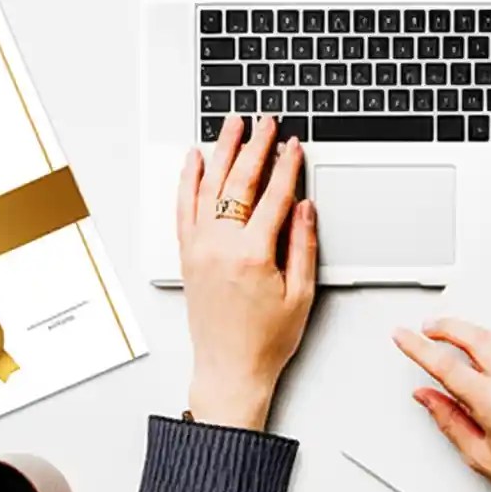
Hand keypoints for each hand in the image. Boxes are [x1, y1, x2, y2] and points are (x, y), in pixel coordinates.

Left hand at [178, 115, 317, 430]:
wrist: (229, 369)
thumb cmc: (266, 340)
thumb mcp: (301, 294)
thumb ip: (304, 244)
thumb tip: (306, 206)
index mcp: (254, 255)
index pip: (274, 196)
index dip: (288, 166)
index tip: (295, 145)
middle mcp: (221, 246)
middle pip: (240, 182)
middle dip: (256, 147)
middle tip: (266, 122)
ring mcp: (200, 248)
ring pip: (208, 186)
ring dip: (221, 151)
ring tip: (232, 125)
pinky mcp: (188, 255)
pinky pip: (184, 207)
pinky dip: (188, 179)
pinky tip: (195, 159)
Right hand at [394, 319, 490, 491]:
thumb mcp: (482, 457)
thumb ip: (449, 421)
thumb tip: (427, 396)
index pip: (446, 366)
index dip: (418, 348)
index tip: (403, 337)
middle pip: (473, 335)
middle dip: (444, 326)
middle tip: (427, 329)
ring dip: (474, 332)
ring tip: (458, 340)